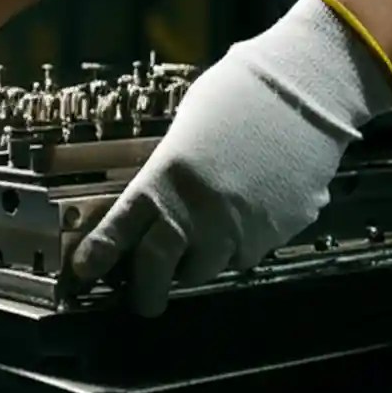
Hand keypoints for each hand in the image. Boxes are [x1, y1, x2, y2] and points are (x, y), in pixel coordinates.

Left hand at [70, 0, 391, 315]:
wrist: (306, 91)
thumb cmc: (243, 93)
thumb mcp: (187, 127)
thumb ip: (168, 171)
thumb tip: (155, 197)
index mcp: (164, 180)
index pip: (117, 233)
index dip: (98, 257)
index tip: (85, 272)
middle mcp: (196, 213)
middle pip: (158, 272)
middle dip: (146, 293)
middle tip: (144, 301)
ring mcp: (238, 229)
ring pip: (208, 267)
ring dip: (199, 261)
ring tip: (203, 241)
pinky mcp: (275, 234)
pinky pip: (250, 253)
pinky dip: (242, 244)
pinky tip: (247, 215)